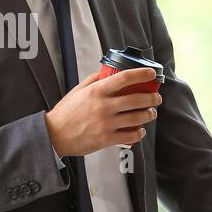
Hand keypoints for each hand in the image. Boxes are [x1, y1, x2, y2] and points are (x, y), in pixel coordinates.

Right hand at [44, 67, 162, 156]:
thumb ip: (94, 80)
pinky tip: (140, 130)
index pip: (124, 78)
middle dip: (152, 98)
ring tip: (151, 113)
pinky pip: (131, 136)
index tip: (151, 73)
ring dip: (149, 115)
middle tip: (156, 98)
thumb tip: (108, 72)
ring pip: (137, 118)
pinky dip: (139, 133)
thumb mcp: (78, 91)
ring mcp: (106, 123)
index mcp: (97, 92)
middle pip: (137, 99)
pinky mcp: (107, 139)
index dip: (141, 74)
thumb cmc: (66, 112)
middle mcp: (103, 106)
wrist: (54, 135)